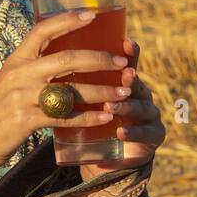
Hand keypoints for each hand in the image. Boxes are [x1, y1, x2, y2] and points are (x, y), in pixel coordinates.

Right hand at [0, 8, 130, 176]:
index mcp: (15, 61)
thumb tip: (63, 58)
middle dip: (100, 59)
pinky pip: (66, 117)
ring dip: (103, 91)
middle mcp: (19, 74)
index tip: (92, 14)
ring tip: (124, 92)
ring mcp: (22, 97)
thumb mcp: (8, 82)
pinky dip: (89, 118)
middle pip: (67, 58)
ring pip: (72, 89)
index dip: (68, 19)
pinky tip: (106, 118)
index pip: (42, 30)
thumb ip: (31, 70)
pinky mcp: (27, 121)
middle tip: (122, 63)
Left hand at [79, 37, 164, 180]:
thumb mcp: (81, 98)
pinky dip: (132, 133)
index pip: (128, 63)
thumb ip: (71, 80)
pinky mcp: (154, 136)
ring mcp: (149, 114)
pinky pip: (145, 133)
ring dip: (126, 107)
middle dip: (128, 79)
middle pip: (136, 83)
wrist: (105, 155)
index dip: (129, 53)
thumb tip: (43, 54)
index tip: (126, 42)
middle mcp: (140, 94)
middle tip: (123, 74)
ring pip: (141, 107)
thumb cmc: (90, 120)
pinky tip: (120, 133)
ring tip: (111, 107)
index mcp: (124, 81)